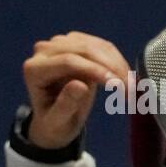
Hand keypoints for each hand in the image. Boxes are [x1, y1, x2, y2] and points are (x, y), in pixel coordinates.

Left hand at [21, 32, 130, 149]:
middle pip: (83, 49)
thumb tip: (80, 85)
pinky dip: (116, 60)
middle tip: (130, 88)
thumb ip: (65, 104)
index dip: (94, 70)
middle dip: (109, 67)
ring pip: (95, 45)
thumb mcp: (58, 122)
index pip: (68, 61)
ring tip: (131, 86)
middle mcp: (44, 51)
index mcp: (34, 69)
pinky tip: (126, 76)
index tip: (117, 85)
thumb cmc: (55, 123)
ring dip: (117, 64)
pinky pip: (101, 46)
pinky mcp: (76, 43)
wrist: (56, 120)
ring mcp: (60, 44)